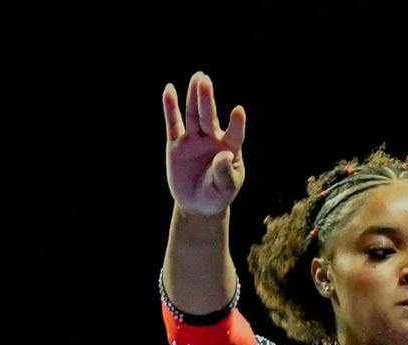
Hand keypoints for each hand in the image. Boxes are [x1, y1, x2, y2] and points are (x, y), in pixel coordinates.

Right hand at [163, 70, 245, 215]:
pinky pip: (173, 123)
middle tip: (205, 80)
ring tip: (197, 77)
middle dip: (206, 100)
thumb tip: (224, 155)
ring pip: (192, 115)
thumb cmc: (217, 195)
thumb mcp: (225, 189)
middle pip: (209, 116)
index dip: (236, 123)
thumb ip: (225, 173)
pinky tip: (169, 90)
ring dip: (193, 96)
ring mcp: (194, 139)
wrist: (198, 204)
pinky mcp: (177, 144)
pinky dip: (170, 107)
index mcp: (230, 148)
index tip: (238, 111)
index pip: (234, 133)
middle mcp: (212, 139)